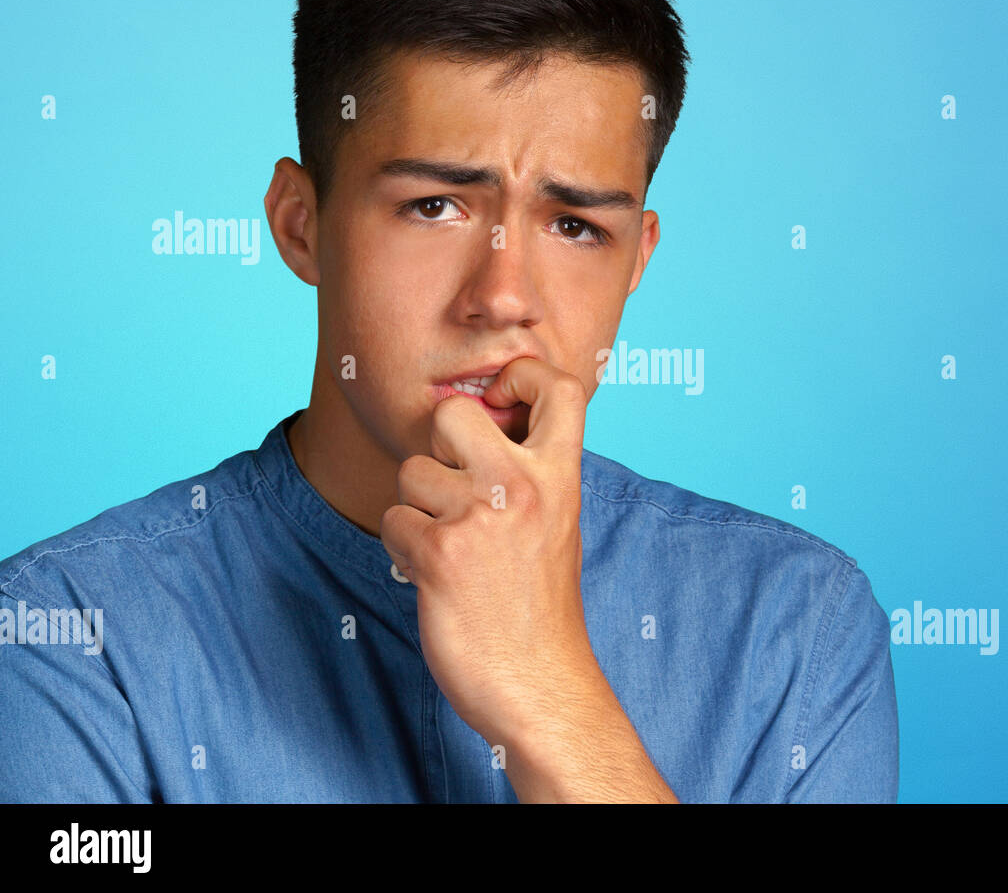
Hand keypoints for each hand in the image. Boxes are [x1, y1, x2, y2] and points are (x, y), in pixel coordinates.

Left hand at [379, 357, 591, 749]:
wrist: (540, 686)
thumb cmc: (541, 606)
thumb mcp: (558, 522)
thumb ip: (530, 471)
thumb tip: (486, 421)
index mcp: (561, 477)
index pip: (556, 385)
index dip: (520, 374)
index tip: (502, 402)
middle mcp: (522, 487)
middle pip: (451, 412)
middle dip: (439, 445)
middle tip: (455, 487)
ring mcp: (478, 517)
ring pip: (410, 473)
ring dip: (418, 509)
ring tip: (452, 549)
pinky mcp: (438, 554)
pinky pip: (393, 521)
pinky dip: (405, 550)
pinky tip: (436, 577)